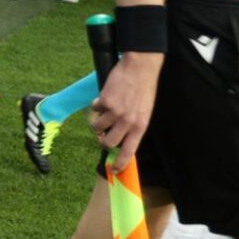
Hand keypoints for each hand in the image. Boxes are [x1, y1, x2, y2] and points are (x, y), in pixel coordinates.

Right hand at [90, 53, 164, 172]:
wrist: (139, 68)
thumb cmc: (143, 89)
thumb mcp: (144, 111)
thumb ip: (133, 125)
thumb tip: (119, 137)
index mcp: (140, 126)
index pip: (129, 151)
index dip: (120, 162)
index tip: (114, 169)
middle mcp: (127, 122)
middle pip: (107, 142)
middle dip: (102, 140)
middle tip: (102, 135)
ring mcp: (115, 112)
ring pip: (96, 127)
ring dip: (96, 122)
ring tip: (103, 113)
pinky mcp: (104, 101)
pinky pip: (94, 109)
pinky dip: (96, 105)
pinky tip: (105, 97)